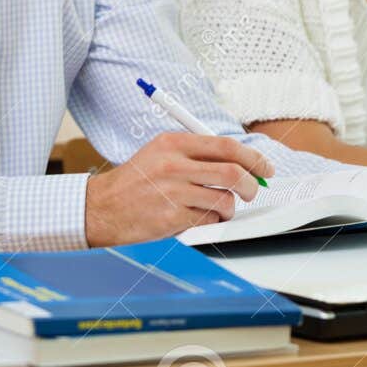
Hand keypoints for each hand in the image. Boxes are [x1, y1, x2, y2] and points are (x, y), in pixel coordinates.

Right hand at [84, 132, 273, 245]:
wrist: (102, 207)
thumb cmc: (135, 181)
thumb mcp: (160, 153)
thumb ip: (197, 153)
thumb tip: (239, 161)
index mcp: (173, 143)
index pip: (226, 146)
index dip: (253, 158)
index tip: (264, 169)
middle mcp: (174, 165)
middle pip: (232, 173)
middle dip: (251, 186)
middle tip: (252, 192)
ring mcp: (173, 193)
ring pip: (224, 201)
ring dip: (229, 208)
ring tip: (216, 208)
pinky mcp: (172, 218)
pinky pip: (208, 221)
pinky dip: (210, 222)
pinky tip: (195, 218)